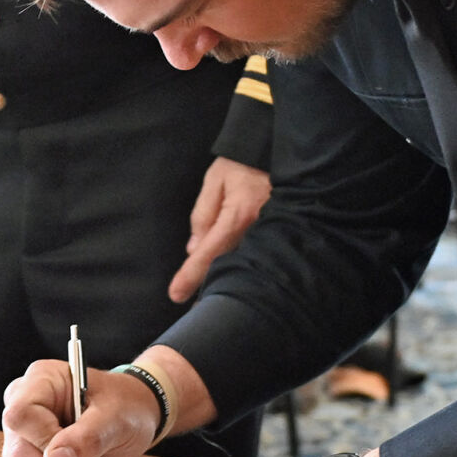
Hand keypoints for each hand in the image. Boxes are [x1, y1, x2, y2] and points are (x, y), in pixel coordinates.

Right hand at [0, 360, 161, 456]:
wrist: (134, 417)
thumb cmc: (126, 405)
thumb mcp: (117, 417)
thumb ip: (88, 437)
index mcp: (41, 380)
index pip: (20, 415)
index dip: (44, 441)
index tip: (74, 456)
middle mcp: (23, 404)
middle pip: (17, 450)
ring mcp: (21, 433)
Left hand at [167, 156, 270, 302]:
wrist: (280, 151)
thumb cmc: (244, 164)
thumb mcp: (216, 180)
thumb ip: (203, 214)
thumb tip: (193, 249)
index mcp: (239, 215)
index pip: (210, 252)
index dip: (191, 275)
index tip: (176, 294)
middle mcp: (259, 229)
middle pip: (228, 266)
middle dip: (209, 286)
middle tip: (191, 304)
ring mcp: (273, 235)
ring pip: (244, 266)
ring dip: (227, 281)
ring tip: (208, 301)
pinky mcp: (280, 237)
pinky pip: (258, 258)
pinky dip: (242, 269)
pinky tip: (234, 282)